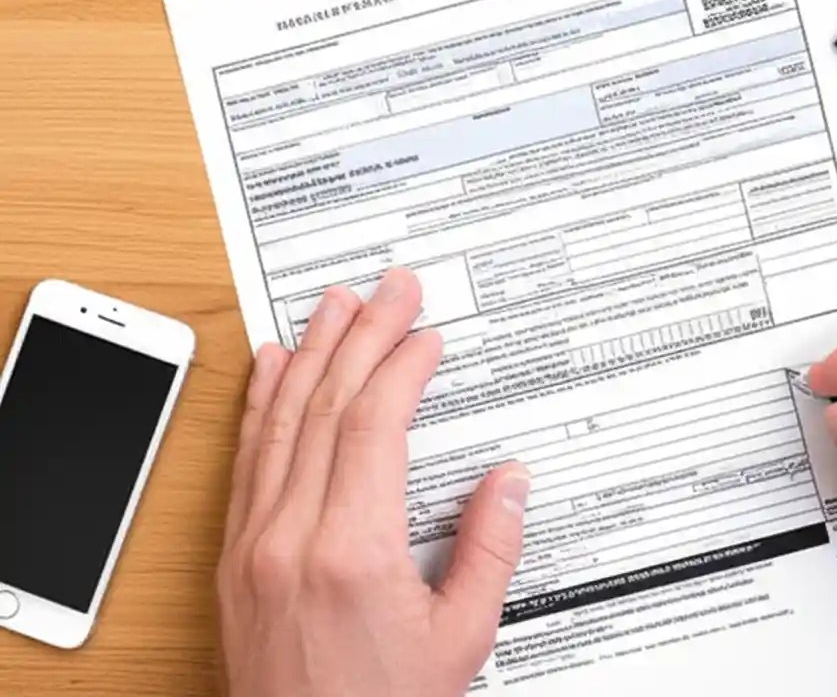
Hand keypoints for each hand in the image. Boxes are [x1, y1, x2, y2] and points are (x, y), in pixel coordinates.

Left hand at [218, 268, 530, 696]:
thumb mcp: (461, 640)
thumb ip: (490, 552)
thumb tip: (511, 481)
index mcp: (354, 553)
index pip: (375, 426)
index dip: (401, 367)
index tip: (425, 335)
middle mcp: (292, 538)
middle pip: (326, 407)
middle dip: (361, 336)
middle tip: (387, 288)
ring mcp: (254, 544)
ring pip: (279, 423)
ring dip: (309, 354)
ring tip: (332, 306)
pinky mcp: (233, 558)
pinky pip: (246, 461)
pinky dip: (259, 405)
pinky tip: (270, 368)